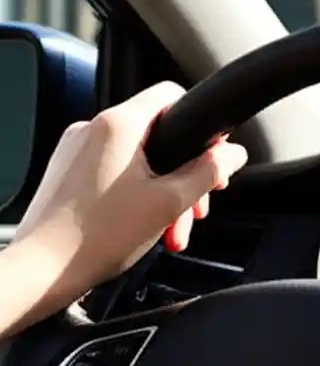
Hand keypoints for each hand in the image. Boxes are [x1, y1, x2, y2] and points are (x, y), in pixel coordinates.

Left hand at [13, 81, 247, 297]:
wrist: (40, 271)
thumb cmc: (98, 237)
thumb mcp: (171, 202)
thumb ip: (210, 171)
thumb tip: (234, 153)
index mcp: (118, 124)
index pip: (172, 95)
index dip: (201, 124)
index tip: (213, 155)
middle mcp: (92, 129)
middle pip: (159, 135)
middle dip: (184, 173)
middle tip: (196, 206)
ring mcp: (75, 150)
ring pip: (138, 158)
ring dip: (163, 191)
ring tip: (170, 229)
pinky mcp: (66, 172)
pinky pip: (114, 172)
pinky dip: (135, 194)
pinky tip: (145, 225)